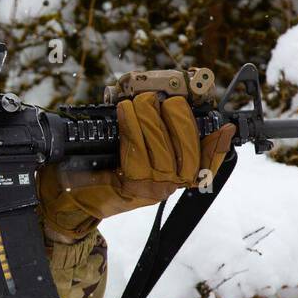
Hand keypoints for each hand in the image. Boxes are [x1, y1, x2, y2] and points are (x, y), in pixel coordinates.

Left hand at [38, 93, 234, 242]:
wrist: (71, 198)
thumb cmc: (101, 170)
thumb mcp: (131, 150)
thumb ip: (152, 132)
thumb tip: (164, 100)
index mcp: (173, 178)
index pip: (205, 164)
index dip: (217, 146)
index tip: (226, 128)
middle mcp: (167, 186)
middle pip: (187, 152)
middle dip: (179, 119)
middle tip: (166, 99)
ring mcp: (151, 189)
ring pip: (164, 151)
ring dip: (152, 119)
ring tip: (141, 101)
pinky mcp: (131, 188)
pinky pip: (139, 154)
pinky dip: (133, 128)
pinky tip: (126, 112)